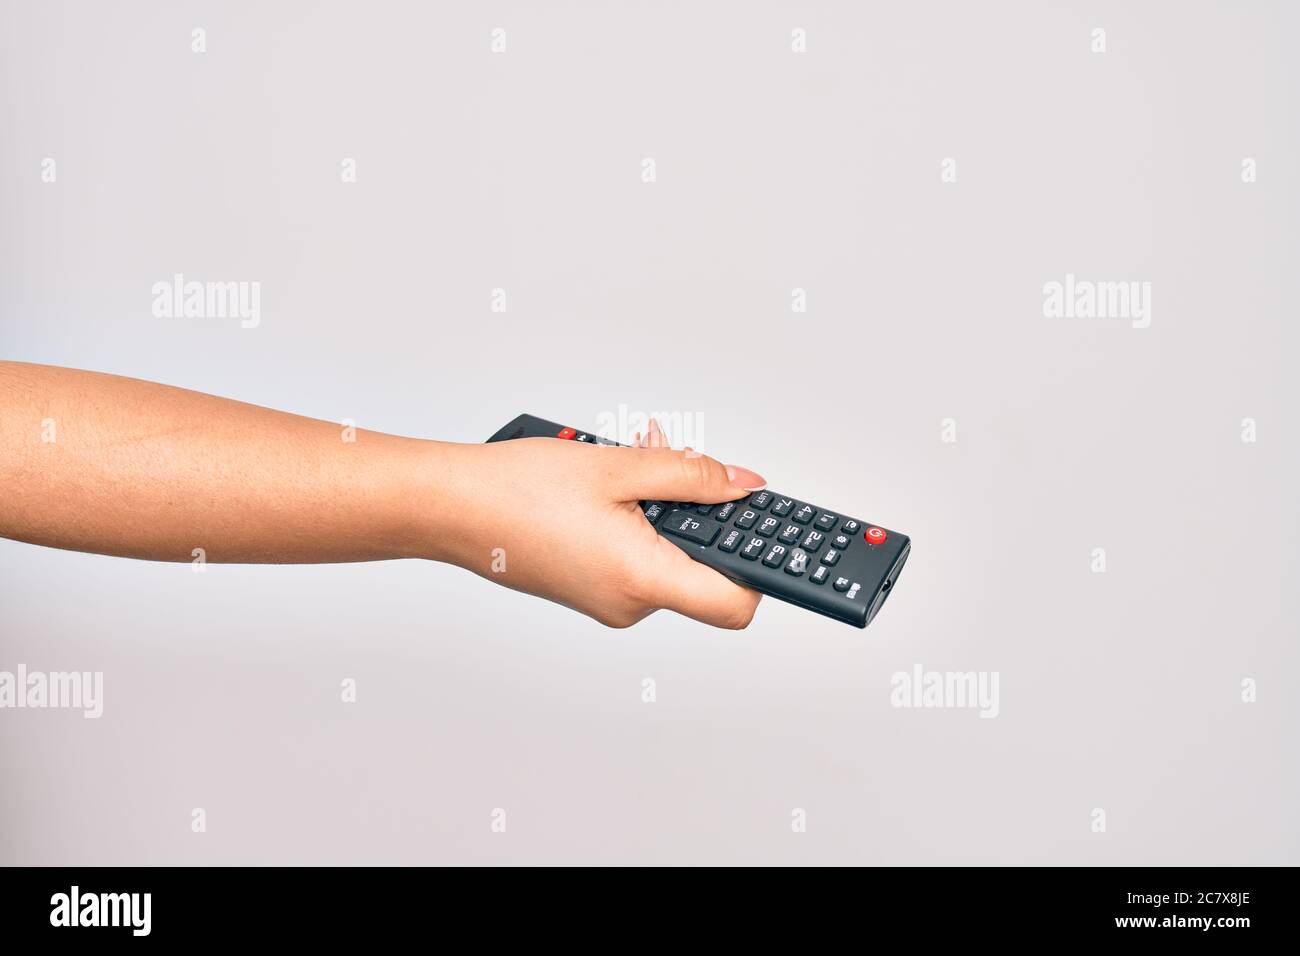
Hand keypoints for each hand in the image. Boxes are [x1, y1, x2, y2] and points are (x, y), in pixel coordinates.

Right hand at [429, 423, 766, 628]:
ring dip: (662, 505)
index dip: (764, 570)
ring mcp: (606, 601)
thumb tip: (744, 485)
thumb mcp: (619, 468)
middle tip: (677, 459)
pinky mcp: (589, 589)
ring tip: (631, 458)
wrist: (449, 508)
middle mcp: (628, 604)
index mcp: (642, 580)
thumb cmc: (517, 491)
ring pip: (665, 555)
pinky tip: (609, 481)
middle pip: (701, 568)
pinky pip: (634, 557)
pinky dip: (636, 518)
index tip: (774, 535)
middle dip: (700, 509)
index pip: (736, 603)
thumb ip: (692, 475)